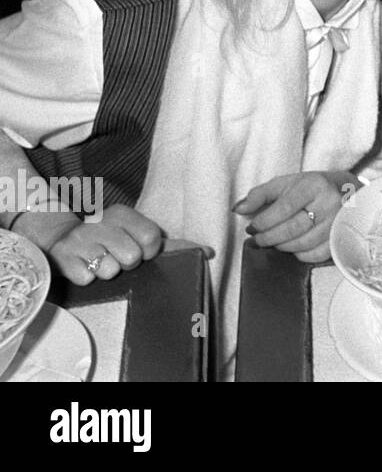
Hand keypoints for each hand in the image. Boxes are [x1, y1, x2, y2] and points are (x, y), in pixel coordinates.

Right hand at [15, 204, 163, 284]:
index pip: (151, 237)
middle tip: (116, 257)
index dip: (149, 252)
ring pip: (109, 270)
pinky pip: (86, 278)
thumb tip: (209, 252)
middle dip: (126, 263)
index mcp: (123, 214)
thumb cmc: (112, 241)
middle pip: (132, 257)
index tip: (141, 251)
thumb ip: (175, 245)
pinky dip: (86, 278)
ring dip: (107, 272)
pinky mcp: (63, 257)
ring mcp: (80, 238)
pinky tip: (83, 266)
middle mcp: (101, 221)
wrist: (64, 242)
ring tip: (99, 262)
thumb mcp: (140, 235)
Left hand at [233, 170, 358, 262]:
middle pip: (292, 229)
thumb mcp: (286, 183)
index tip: (252, 227)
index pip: (284, 208)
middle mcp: (330, 203)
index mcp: (314, 185)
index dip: (263, 221)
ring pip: (302, 244)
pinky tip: (293, 245)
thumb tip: (238, 209)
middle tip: (258, 238)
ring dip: (281, 246)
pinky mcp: (341, 239)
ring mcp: (338, 223)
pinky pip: (314, 255)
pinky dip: (298, 253)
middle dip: (268, 237)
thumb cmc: (312, 188)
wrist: (347, 191)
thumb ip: (260, 194)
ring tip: (274, 240)